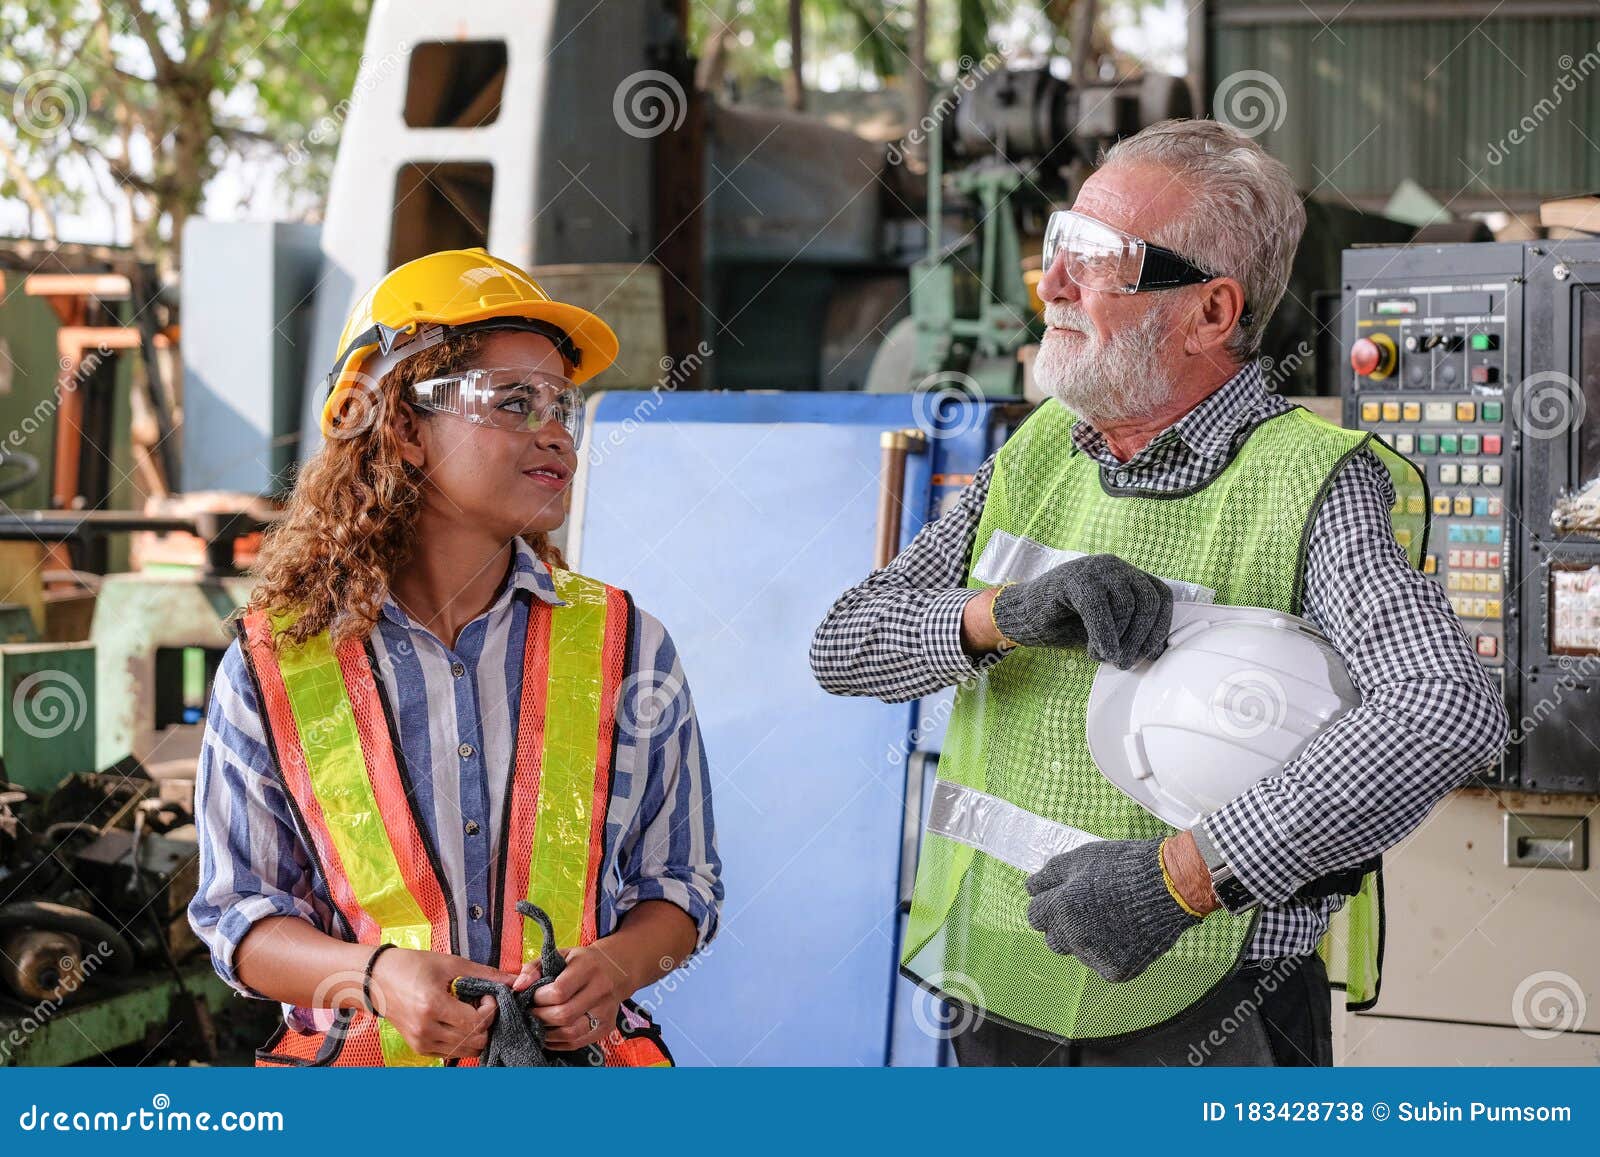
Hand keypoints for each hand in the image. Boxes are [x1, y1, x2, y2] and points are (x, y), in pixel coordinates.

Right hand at [366, 947, 514, 1058]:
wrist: (377, 979)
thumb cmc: (413, 966)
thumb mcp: (451, 964)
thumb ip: (485, 974)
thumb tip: (515, 981)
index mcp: (432, 1006)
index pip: (477, 1023)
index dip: (491, 1009)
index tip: (487, 995)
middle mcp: (425, 1030)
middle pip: (476, 1040)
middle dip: (486, 1022)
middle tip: (480, 1003)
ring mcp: (421, 1042)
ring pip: (467, 1050)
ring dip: (476, 1033)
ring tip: (468, 1011)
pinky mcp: (420, 1049)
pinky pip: (453, 1053)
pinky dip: (463, 1040)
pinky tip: (458, 1021)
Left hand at [519, 944, 626, 1051]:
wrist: (616, 969)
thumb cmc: (580, 962)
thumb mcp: (559, 955)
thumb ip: (534, 968)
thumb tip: (518, 987)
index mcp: (588, 968)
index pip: (559, 992)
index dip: (539, 998)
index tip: (531, 996)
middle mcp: (601, 990)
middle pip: (564, 1015)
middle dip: (540, 1017)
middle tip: (529, 1013)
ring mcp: (606, 1011)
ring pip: (571, 1033)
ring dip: (547, 1033)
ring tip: (537, 1024)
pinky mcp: (606, 1027)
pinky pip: (577, 1042)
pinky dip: (558, 1042)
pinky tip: (548, 1034)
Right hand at [991, 553, 1172, 668]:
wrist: (1022, 617)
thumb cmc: (1065, 624)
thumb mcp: (1107, 629)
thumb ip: (1130, 633)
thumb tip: (1158, 651)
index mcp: (1126, 575)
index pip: (1160, 596)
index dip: (1160, 627)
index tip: (1148, 654)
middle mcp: (1114, 566)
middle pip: (1148, 600)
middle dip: (1140, 638)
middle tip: (1124, 663)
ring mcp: (1094, 569)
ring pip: (1126, 605)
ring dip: (1118, 640)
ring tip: (1100, 656)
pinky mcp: (1074, 578)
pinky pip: (1099, 607)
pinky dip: (1103, 635)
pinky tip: (1097, 652)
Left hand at [1024, 837, 1200, 982]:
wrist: (1169, 885)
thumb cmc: (1124, 866)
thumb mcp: (1082, 857)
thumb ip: (1050, 874)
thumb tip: (1030, 886)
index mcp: (1060, 907)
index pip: (1035, 916)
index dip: (1049, 906)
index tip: (1065, 899)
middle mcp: (1073, 936)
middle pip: (1053, 939)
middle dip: (1064, 926)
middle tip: (1090, 910)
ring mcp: (1094, 956)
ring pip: (1078, 952)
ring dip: (1087, 940)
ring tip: (1112, 918)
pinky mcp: (1116, 970)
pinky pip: (1102, 964)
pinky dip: (1111, 952)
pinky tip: (1127, 932)